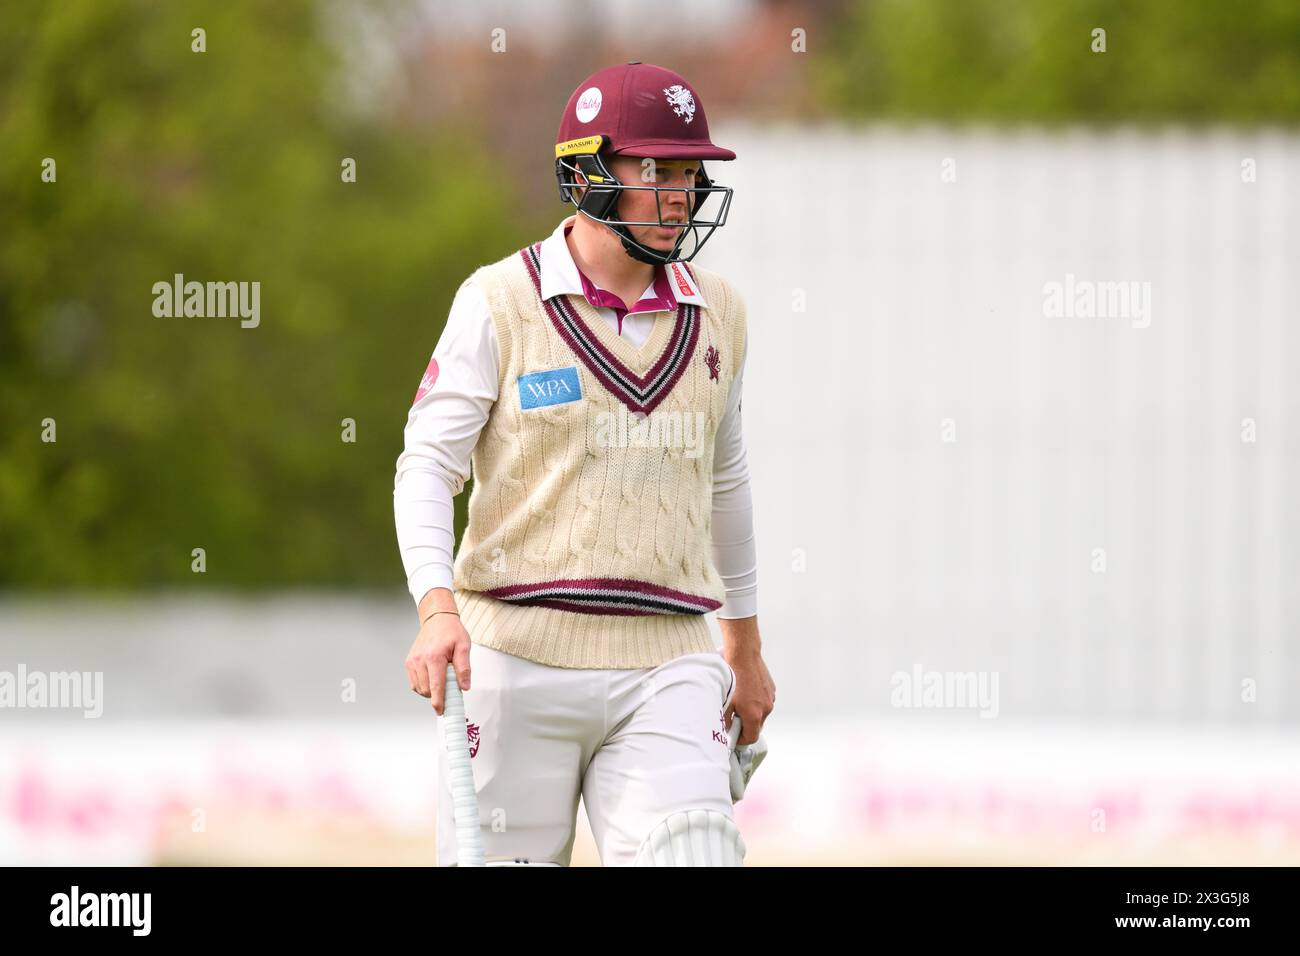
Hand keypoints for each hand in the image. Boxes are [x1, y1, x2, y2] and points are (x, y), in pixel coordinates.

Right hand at [405, 589, 470, 715]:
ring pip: (419, 688)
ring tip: (441, 678)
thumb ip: (464, 668)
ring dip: (430, 690)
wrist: (437, 619)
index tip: (441, 711)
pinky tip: (432, 676)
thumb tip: (464, 687)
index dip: (438, 701)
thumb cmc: (451, 632)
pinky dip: (423, 685)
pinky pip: (414, 683)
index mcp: (434, 657)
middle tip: (450, 687)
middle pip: (427, 690)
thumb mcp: (464, 647)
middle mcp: (420, 660)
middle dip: (437, 694)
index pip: (436, 686)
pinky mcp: (409, 662)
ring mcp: (412, 662)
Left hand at [722, 645, 774, 746]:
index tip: (734, 736)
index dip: (741, 740)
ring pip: (761, 714)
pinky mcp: (771, 689)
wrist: (744, 655)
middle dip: (745, 726)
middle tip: (733, 717)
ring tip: (739, 701)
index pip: (751, 738)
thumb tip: (726, 729)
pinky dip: (756, 702)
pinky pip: (764, 702)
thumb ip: (726, 720)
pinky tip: (746, 692)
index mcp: (754, 714)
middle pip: (757, 727)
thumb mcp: (725, 701)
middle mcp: (766, 708)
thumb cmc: (734, 675)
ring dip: (751, 713)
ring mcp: (770, 698)